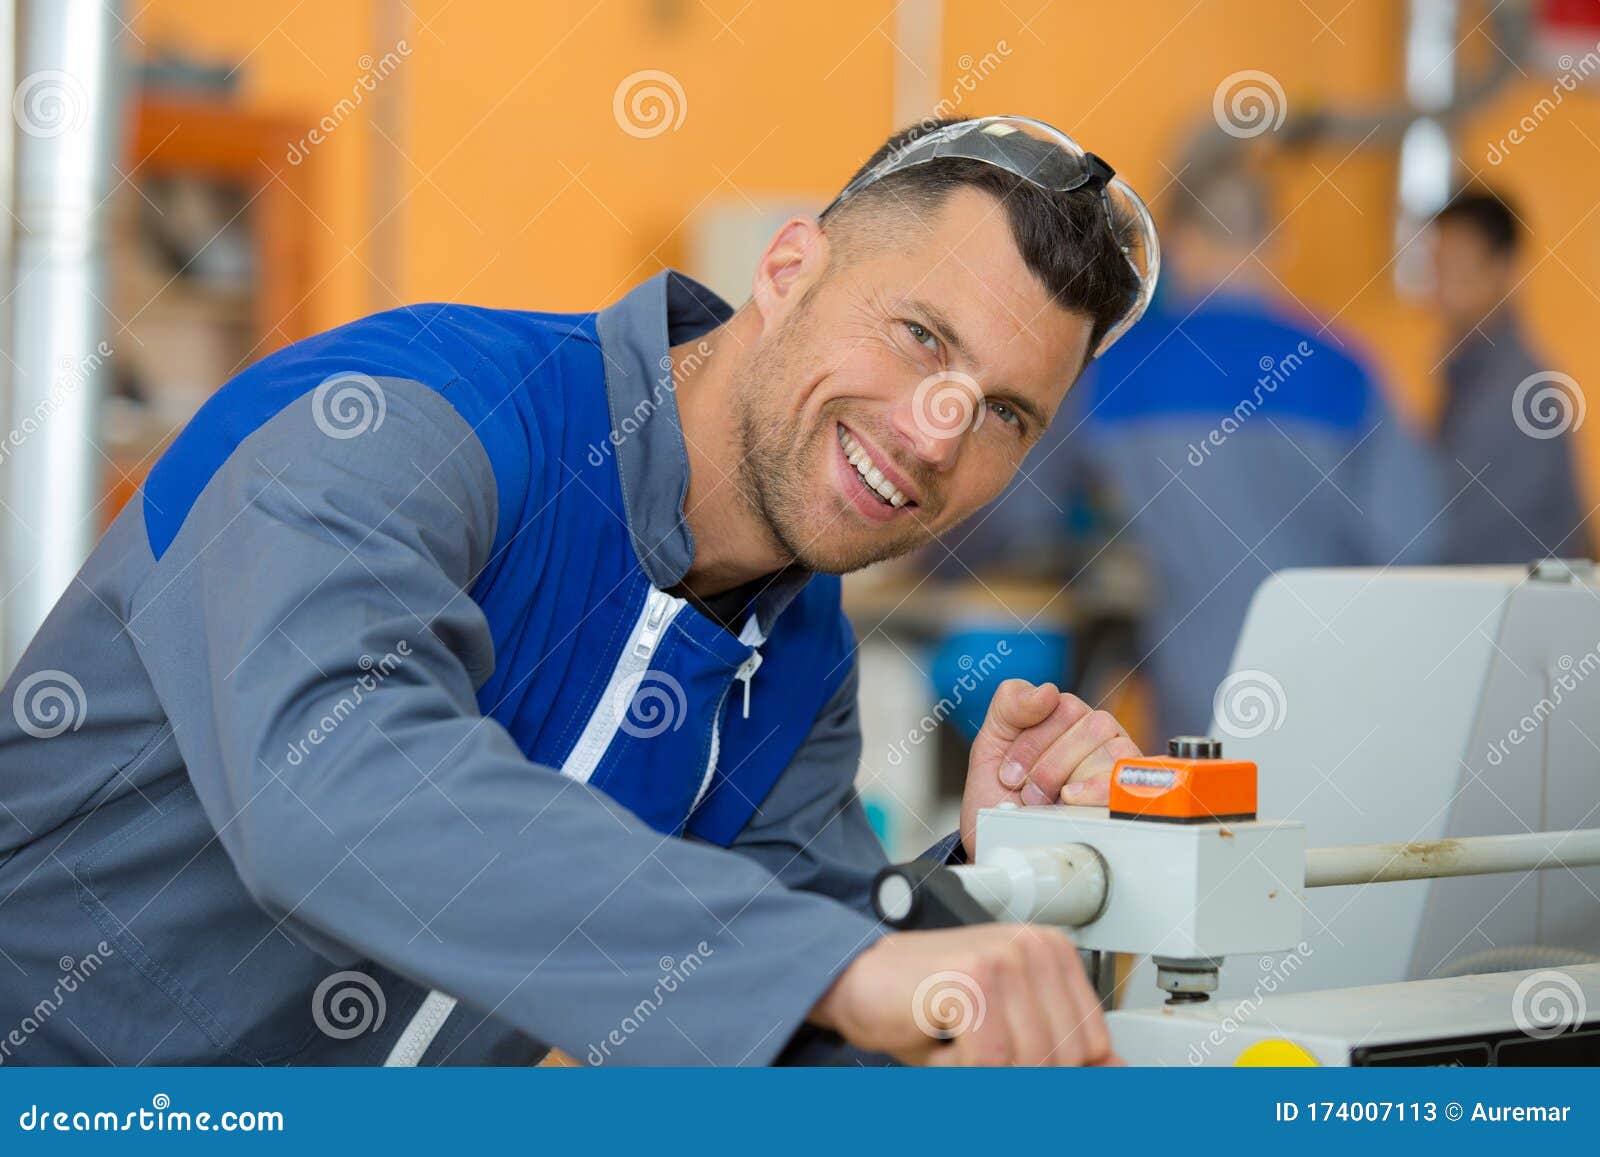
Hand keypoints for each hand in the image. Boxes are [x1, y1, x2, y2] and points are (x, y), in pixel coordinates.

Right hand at [809, 925, 1120, 1065]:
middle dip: (1018, 1076)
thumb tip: (1118, 1073)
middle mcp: (1035, 947)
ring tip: (956, 1043)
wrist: (856, 982)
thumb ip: (1061, 1048)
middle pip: (1065, 1060)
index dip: (1057, 1076)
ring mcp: (1006, 958)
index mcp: (1052, 952)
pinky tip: (940, 1037)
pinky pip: (993, 1063)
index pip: (1094, 1046)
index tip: (1015, 1070)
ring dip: (985, 1073)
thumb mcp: (1007, 1032)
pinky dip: (960, 1069)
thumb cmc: (926, 1008)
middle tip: (973, 1056)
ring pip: (1031, 1064)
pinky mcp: (975, 979)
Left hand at [961, 680, 1139, 856]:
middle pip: (1091, 724)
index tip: (1009, 775)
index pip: (1062, 704)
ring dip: (1072, 778)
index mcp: (1064, 719)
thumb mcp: (991, 749)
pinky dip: (1101, 788)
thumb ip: (1010, 706)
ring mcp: (1117, 763)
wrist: (1009, 851)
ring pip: (1113, 748)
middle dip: (1049, 764)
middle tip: (1029, 794)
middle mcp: (1096, 736)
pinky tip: (1075, 800)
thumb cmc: (1002, 803)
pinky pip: (1132, 776)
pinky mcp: (1131, 793)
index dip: (1032, 742)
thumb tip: (1047, 690)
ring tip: (1050, 804)